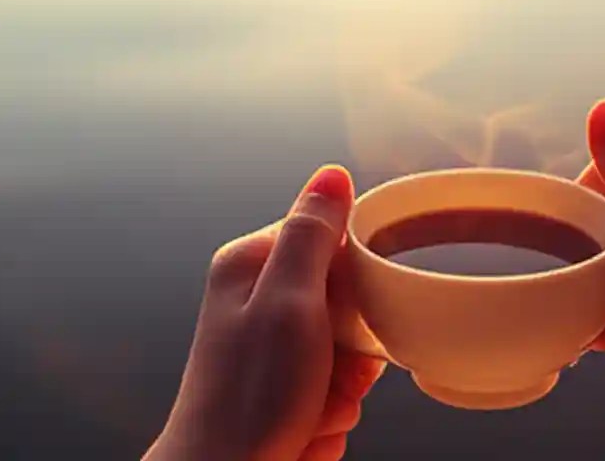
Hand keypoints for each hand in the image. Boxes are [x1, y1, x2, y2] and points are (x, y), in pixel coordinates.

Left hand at [145, 166, 383, 460]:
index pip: (332, 241)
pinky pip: (335, 394)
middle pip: (345, 302)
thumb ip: (313, 235)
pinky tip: (304, 429)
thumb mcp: (290, 303)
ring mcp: (270, 353)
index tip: (350, 313)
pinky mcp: (283, 393)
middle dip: (354, 348)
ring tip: (313, 409)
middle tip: (333, 372)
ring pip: (346, 355)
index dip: (355, 279)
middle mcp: (257, 304)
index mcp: (251, 267)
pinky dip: (330, 416)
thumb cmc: (249, 400)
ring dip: (345, 390)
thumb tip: (332, 174)